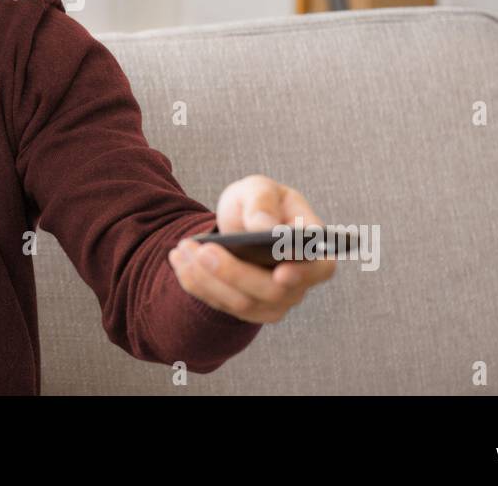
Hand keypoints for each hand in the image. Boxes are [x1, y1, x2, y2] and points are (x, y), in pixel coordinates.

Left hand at [168, 174, 335, 323]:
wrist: (239, 223)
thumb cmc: (258, 202)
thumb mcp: (259, 189)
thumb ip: (263, 203)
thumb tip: (265, 228)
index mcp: (313, 249)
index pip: (318, 268)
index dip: (302, 273)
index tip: (281, 273)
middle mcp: (298, 282)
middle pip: (272, 292)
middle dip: (235, 273)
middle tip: (205, 250)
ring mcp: (273, 301)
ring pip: (241, 303)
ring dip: (207, 278)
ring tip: (183, 249)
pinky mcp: (245, 308)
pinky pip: (219, 304)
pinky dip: (195, 282)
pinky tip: (178, 259)